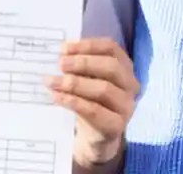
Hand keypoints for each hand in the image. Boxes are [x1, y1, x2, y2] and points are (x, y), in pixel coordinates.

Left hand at [47, 37, 138, 166]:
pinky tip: (56, 97)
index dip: (88, 45)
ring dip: (74, 83)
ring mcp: (126, 106)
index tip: (64, 48)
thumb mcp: (88, 79)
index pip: (111, 48)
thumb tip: (61, 52)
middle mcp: (130, 84)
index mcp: (124, 66)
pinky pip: (94, 110)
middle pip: (111, 67)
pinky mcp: (117, 125)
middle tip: (61, 64)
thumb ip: (79, 65)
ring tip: (52, 81)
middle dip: (83, 63)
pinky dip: (73, 101)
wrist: (96, 136)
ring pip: (103, 89)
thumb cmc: (91, 100)